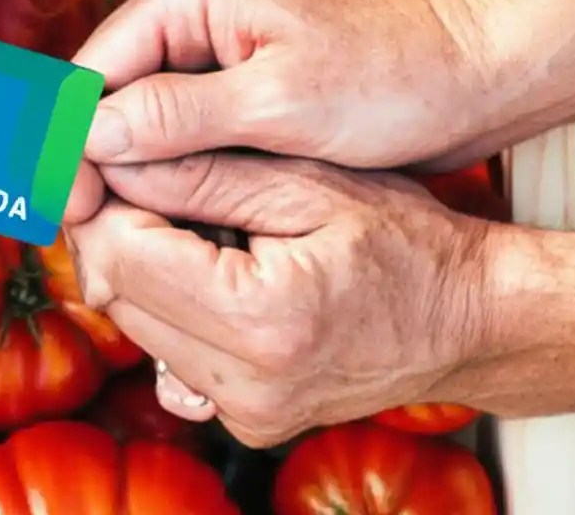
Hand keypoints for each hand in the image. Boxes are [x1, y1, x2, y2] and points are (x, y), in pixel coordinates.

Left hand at [64, 153, 494, 447]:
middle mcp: (246, 386)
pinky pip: (168, 355)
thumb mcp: (307, 182)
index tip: (110, 152)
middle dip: (114, 227)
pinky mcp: (245, 422)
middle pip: (117, 292)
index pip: (123, 252)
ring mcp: (245, 414)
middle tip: (142, 174)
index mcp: (262, 319)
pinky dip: (169, 307)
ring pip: (134, 324)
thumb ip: (199, 173)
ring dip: (139, 265)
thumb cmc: (406, 240)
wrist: (471, 321)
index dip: (103, 195)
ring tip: (190, 220)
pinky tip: (208, 270)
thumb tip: (110, 159)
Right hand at [65, 0, 504, 222]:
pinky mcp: (236, 74)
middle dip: (95, 162)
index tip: (70, 213)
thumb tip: (89, 136)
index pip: (94, 69)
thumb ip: (180, 115)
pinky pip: (176, 122)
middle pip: (108, 91)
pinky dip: (166, 168)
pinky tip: (161, 216)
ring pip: (138, 112)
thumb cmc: (395, 79)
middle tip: (92, 240)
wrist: (474, 76)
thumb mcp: (283, 103)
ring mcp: (214, 40)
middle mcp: (192, 4)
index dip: (70, 144)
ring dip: (128, 170)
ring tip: (120, 239)